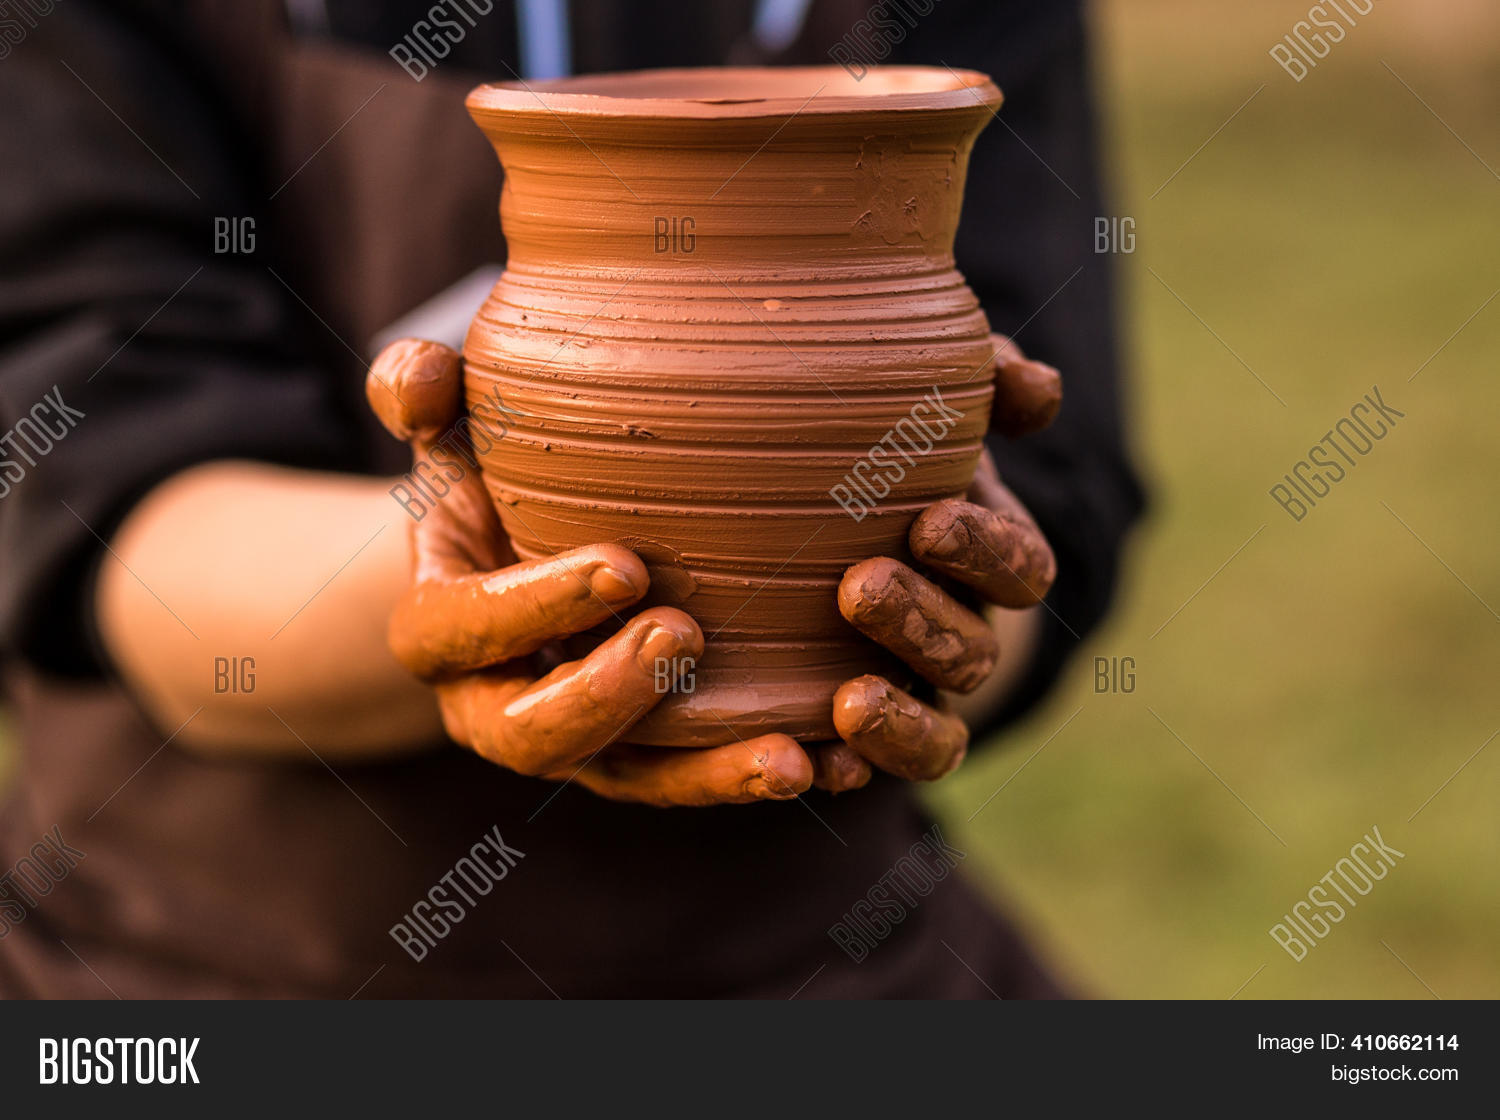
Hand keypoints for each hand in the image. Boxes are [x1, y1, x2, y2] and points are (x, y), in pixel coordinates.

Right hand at [366, 339, 812, 805]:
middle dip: (607, 696)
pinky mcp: (642, 761)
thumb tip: (420, 375)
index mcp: (441, 630)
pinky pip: (693, 785)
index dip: (533, 607)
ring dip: (708, 776)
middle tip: (686, 636)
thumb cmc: (489, 482)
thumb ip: (425, 394)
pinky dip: (757, 777)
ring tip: (791, 757)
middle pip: (532, 737)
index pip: (464, 629)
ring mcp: (575, 744)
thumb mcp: (452, 434)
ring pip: (630, 782)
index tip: (625, 565)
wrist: (523, 554)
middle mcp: (495, 706)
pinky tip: (838, 765)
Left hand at [820, 336, 1059, 789]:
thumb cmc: (859, 449)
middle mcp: (958, 632)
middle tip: (857, 586)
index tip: (927, 520)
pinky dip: (858, 773)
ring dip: (901, 718)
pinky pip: (874, 776)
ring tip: (845, 698)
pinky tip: (817, 764)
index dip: (985, 550)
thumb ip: (975, 382)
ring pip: (939, 732)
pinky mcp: (859, 743)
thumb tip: (1035, 386)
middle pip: (973, 650)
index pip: (1017, 566)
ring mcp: (913, 696)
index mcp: (981, 557)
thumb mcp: (909, 406)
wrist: (781, 527)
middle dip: (924, 622)